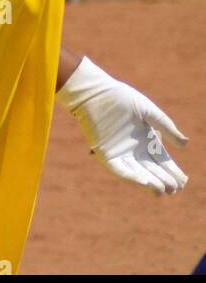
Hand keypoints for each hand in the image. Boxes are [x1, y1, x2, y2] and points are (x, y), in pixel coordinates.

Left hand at [58, 57, 187, 194]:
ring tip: (162, 190)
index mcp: (147, 140)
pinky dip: (130, 175)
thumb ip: (166, 128)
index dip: (173, 172)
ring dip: (149, 182)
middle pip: (153, 170)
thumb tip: (186, 144)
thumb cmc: (122, 98)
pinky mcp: (104, 153)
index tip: (183, 181)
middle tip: (175, 189)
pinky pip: (118, 168)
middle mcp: (134, 149)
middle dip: (164, 180)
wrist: (97, 92)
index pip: (163, 161)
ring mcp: (119, 152)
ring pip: (138, 172)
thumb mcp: (149, 113)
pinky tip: (143, 182)